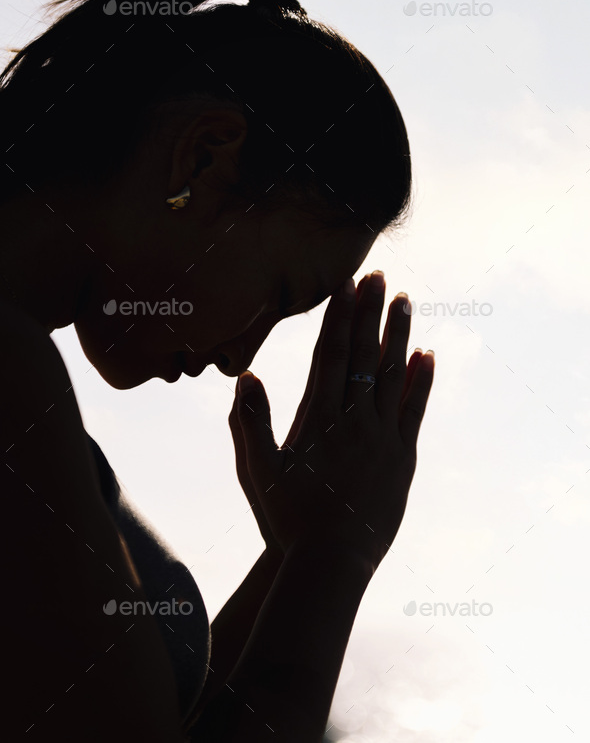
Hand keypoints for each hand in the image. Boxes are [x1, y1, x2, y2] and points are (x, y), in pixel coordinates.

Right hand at [233, 272, 434, 573]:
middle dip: (370, 312)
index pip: (330, 354)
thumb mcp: (256, 470)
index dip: (339, 316)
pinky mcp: (402, 458)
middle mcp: (354, 421)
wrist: (329, 564)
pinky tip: (427, 354)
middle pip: (364, 354)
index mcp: (319, 419)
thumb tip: (246, 376)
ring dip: (398, 335)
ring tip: (404, 300)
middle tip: (379, 275)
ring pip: (393, 375)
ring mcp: (382, 438)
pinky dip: (421, 381)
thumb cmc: (286, 519)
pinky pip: (414, 410)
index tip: (347, 284)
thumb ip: (250, 421)